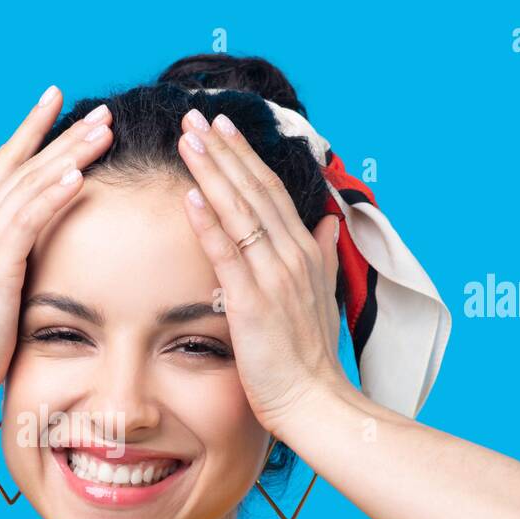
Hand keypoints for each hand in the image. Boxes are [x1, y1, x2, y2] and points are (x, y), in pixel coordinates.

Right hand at [0, 87, 115, 402]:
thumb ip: (15, 256)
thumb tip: (43, 246)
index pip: (7, 163)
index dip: (32, 129)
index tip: (58, 99)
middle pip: (25, 165)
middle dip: (65, 135)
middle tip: (102, 112)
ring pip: (31, 184)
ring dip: (69, 154)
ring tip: (103, 133)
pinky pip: (29, 219)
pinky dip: (53, 194)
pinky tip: (78, 175)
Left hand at [175, 109, 351, 431]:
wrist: (316, 403)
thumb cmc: (311, 360)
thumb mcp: (324, 300)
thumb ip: (325, 259)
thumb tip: (331, 225)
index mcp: (306, 253)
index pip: (271, 192)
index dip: (245, 157)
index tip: (221, 128)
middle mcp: (293, 257)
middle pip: (254, 190)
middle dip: (223, 150)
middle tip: (196, 115)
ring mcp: (274, 278)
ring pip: (240, 212)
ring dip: (212, 172)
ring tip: (188, 139)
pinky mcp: (253, 303)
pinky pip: (228, 254)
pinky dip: (209, 222)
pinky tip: (191, 194)